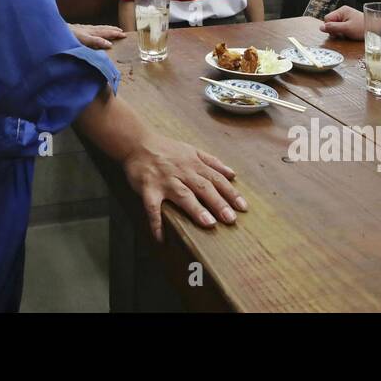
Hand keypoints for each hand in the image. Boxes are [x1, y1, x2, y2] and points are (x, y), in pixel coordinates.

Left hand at [70, 23, 124, 49]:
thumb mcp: (80, 41)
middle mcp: (88, 30)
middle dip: (114, 32)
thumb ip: (95, 42)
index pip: (103, 36)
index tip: (121, 39)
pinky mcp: (82, 28)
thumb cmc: (67, 37)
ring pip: (100, 28)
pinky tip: (103, 29)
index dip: (112, 37)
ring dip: (110, 29)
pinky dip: (102, 28)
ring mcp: (85, 28)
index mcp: (88, 34)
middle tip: (123, 34)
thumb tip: (108, 44)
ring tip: (118, 30)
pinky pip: (96, 27)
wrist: (56, 29)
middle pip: (103, 30)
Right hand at [121, 135, 244, 242]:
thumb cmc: (166, 149)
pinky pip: (152, 207)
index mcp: (194, 164)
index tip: (243, 207)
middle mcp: (182, 172)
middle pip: (203, 187)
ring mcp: (164, 180)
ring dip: (196, 209)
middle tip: (231, 219)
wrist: (137, 143)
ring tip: (209, 223)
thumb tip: (233, 174)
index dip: (231, 193)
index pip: (217, 179)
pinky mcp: (147, 188)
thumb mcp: (192, 150)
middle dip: (218, 203)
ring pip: (182, 195)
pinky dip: (156, 223)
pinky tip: (161, 238)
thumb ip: (213, 162)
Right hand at [320, 5, 365, 39]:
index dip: (330, 27)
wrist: (376, 28)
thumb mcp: (346, 29)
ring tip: (348, 34)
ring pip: (336, 25)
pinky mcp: (350, 21)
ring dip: (340, 31)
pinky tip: (349, 33)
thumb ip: (333, 27)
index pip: (327, 19)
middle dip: (335, 29)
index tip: (336, 33)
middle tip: (343, 34)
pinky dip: (344, 31)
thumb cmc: (362, 28)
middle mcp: (343, 12)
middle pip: (331, 22)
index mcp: (342, 11)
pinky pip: (341, 26)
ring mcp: (347, 16)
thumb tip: (321, 28)